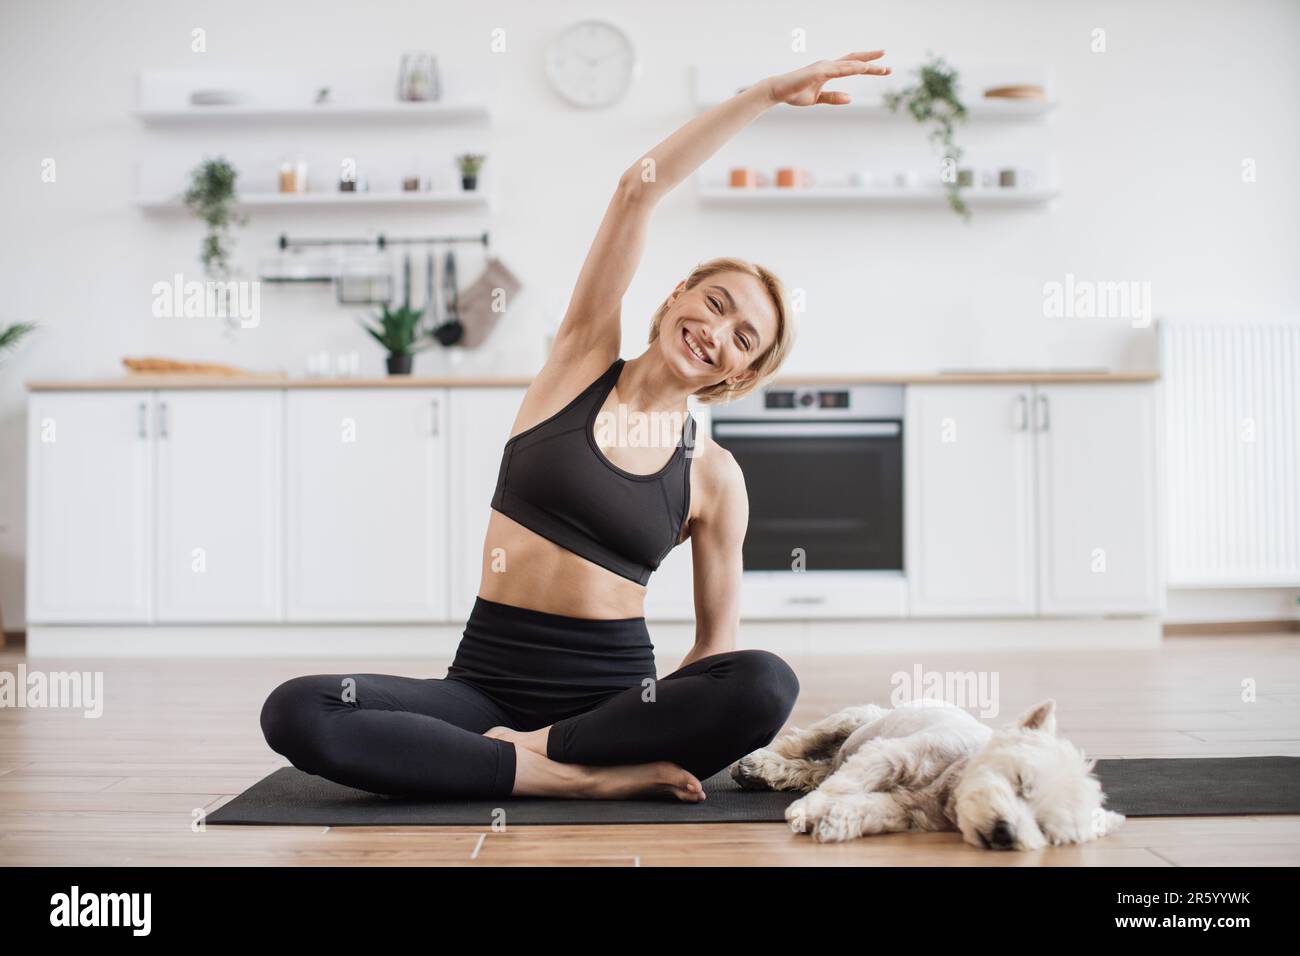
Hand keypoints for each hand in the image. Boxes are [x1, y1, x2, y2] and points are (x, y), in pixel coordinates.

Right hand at [764, 51, 890, 106]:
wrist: (778, 92)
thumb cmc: (795, 93)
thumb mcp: (818, 99)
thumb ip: (833, 97)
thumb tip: (851, 98)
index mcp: (829, 70)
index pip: (852, 65)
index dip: (868, 65)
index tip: (884, 68)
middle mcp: (828, 65)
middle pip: (855, 60)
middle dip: (872, 60)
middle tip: (888, 63)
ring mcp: (823, 67)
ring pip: (849, 64)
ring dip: (866, 66)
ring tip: (881, 68)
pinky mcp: (817, 72)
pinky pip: (838, 69)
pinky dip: (851, 68)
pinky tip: (862, 68)